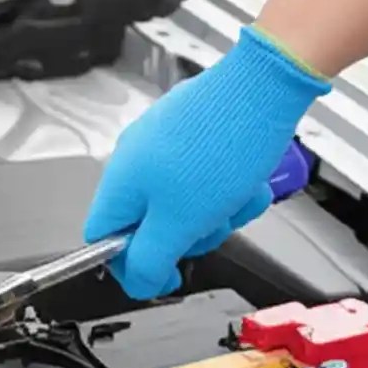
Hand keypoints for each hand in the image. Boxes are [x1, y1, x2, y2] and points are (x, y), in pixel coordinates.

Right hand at [85, 26, 329, 299]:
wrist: (265, 84)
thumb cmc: (223, 144)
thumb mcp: (181, 222)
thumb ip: (150, 260)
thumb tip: (136, 284)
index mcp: (120, 181)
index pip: (102, 240)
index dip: (130, 265)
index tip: (163, 274)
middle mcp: (135, 159)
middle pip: (147, 225)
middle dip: (186, 235)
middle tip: (211, 226)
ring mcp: (165, 144)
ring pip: (182, 205)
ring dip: (215, 213)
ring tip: (236, 198)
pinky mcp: (193, 134)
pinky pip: (204, 180)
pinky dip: (228, 189)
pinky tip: (247, 181)